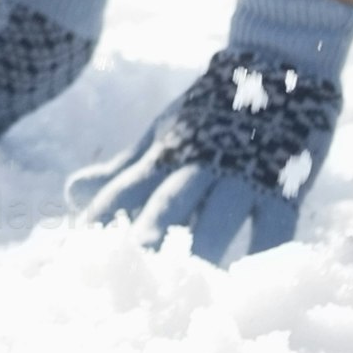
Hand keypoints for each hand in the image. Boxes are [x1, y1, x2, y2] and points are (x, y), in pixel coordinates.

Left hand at [77, 29, 344, 262]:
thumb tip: (70, 194)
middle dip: (143, 241)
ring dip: (199, 251)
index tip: (78, 257)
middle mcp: (197, 164)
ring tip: (184, 290)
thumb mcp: (162, 133)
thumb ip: (121, 170)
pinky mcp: (282, 187)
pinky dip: (260, 255)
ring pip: (216, 218)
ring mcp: (241, 175)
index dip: (101, 223)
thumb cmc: (212, 108)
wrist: (278, 63)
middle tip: (123, 279)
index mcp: (165, 153)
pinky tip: (249, 285)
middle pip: (166, 207)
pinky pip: (272, 228)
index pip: (124, 191)